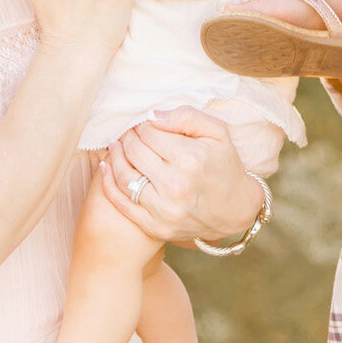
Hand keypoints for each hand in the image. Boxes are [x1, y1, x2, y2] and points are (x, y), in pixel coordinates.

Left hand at [98, 106, 264, 244]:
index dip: (142, 125)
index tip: (142, 123)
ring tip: (115, 146)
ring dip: (114, 157)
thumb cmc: (225, 165)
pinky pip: (123, 204)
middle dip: (127, 138)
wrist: (235, 210)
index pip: (150, 133)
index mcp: (190, 159)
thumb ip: (186, 116)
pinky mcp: (156, 227)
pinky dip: (109, 185)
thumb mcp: (217, 132)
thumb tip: (152, 115)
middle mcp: (175, 186)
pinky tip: (106, 168)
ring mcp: (164, 210)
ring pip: (125, 177)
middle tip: (127, 132)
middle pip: (135, 153)